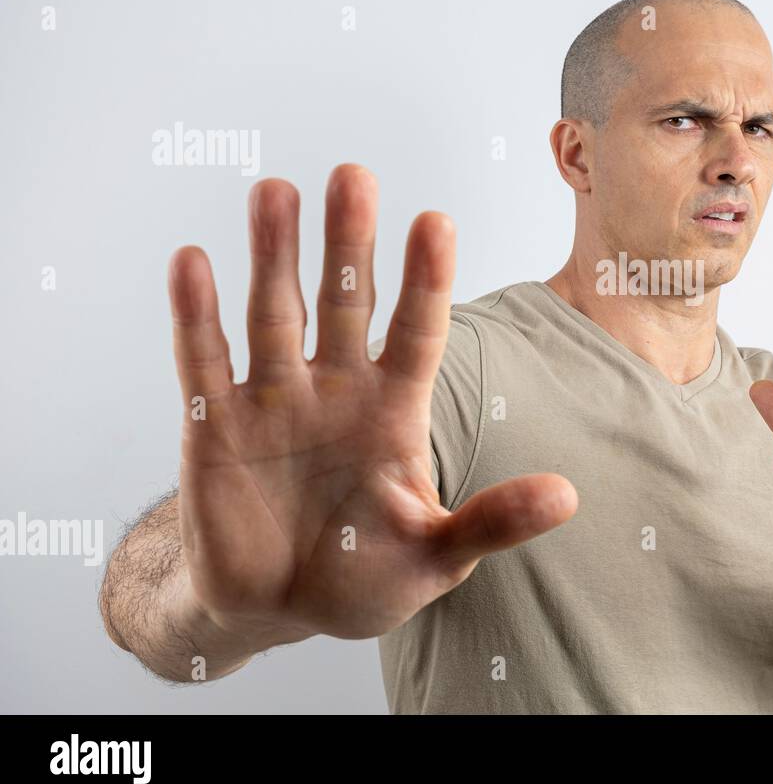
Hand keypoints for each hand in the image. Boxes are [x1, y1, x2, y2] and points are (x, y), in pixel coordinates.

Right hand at [168, 163, 576, 643]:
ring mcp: (275, 400)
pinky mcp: (215, 425)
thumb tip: (569, 497)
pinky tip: (192, 262)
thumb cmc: (366, 577)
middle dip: (349, 245)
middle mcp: (337, 388)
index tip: (436, 222)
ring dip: (273, 257)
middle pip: (346, 304)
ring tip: (275, 192)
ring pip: (275, 313)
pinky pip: (204, 362)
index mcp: (395, 409)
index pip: (417, 331)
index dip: (424, 281)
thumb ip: (492, 521)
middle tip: (355, 177)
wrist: (278, 607)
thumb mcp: (437, 556)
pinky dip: (196, 316)